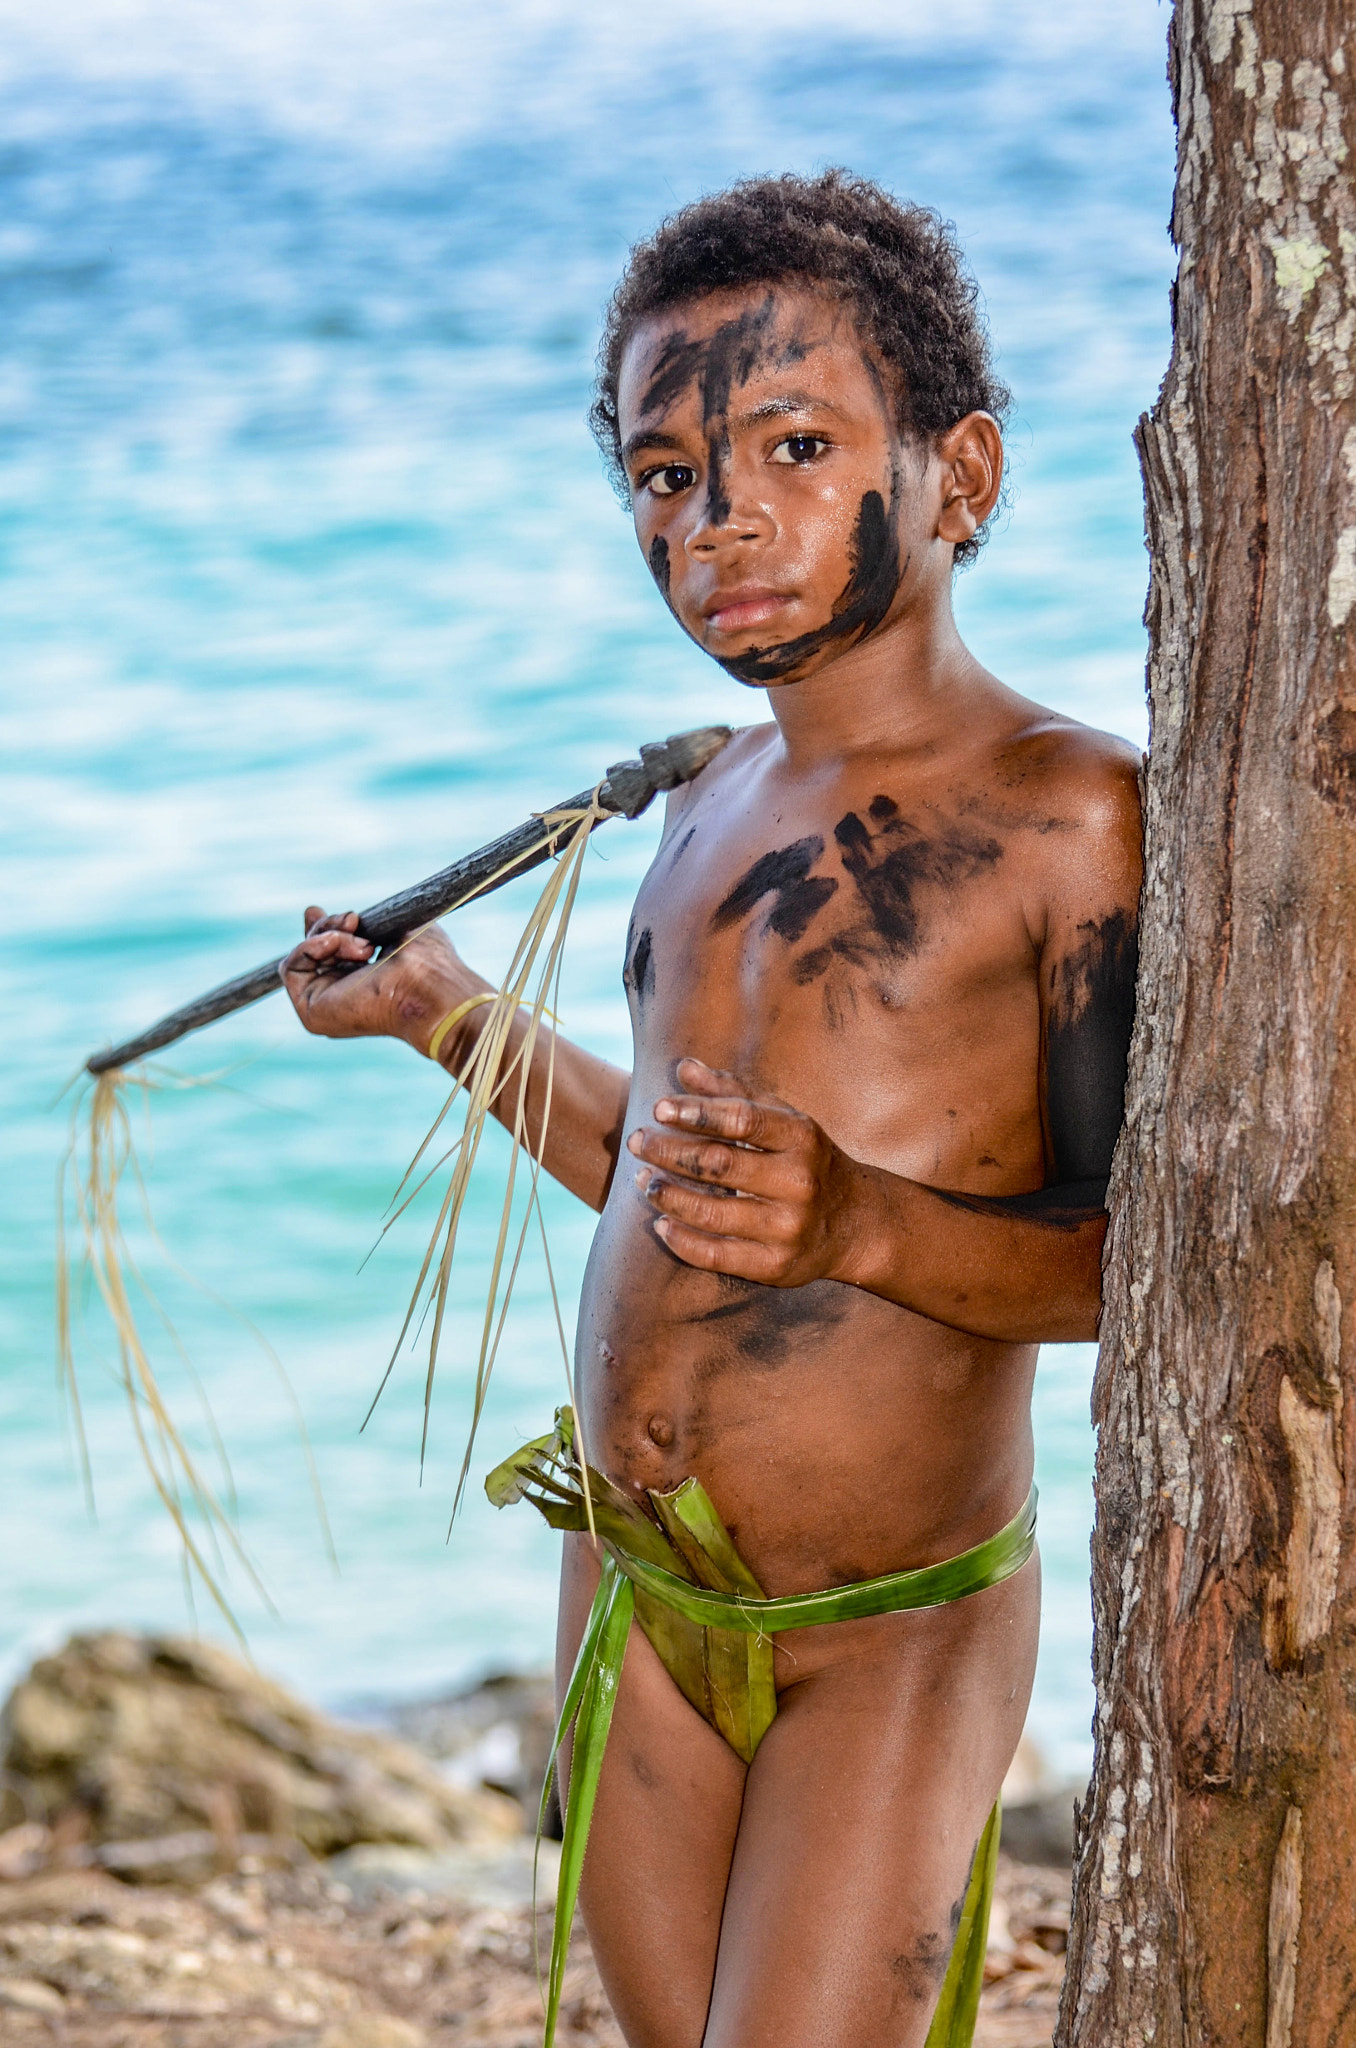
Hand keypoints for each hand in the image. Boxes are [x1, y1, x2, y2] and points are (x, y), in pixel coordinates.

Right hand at [280, 905, 471, 1053]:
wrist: (429, 984)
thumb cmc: (425, 958)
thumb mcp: (388, 926)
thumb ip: (353, 924)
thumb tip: (309, 911)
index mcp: (361, 980)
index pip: (327, 953)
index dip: (323, 930)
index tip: (327, 912)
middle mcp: (341, 995)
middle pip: (311, 950)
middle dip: (327, 927)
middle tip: (353, 920)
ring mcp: (324, 1006)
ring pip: (301, 955)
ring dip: (329, 936)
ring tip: (364, 943)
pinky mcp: (310, 1012)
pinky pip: (291, 966)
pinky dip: (312, 946)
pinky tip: (343, 945)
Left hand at [626, 1057, 865, 1284]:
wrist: (855, 1224)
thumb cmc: (806, 1160)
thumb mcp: (783, 1121)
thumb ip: (733, 1093)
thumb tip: (684, 1068)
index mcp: (801, 1138)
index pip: (742, 1119)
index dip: (697, 1112)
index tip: (659, 1108)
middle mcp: (798, 1182)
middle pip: (720, 1164)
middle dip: (670, 1151)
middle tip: (637, 1141)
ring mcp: (788, 1228)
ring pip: (712, 1212)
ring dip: (668, 1195)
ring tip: (642, 1181)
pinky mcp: (776, 1266)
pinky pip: (717, 1254)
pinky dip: (681, 1240)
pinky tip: (660, 1223)